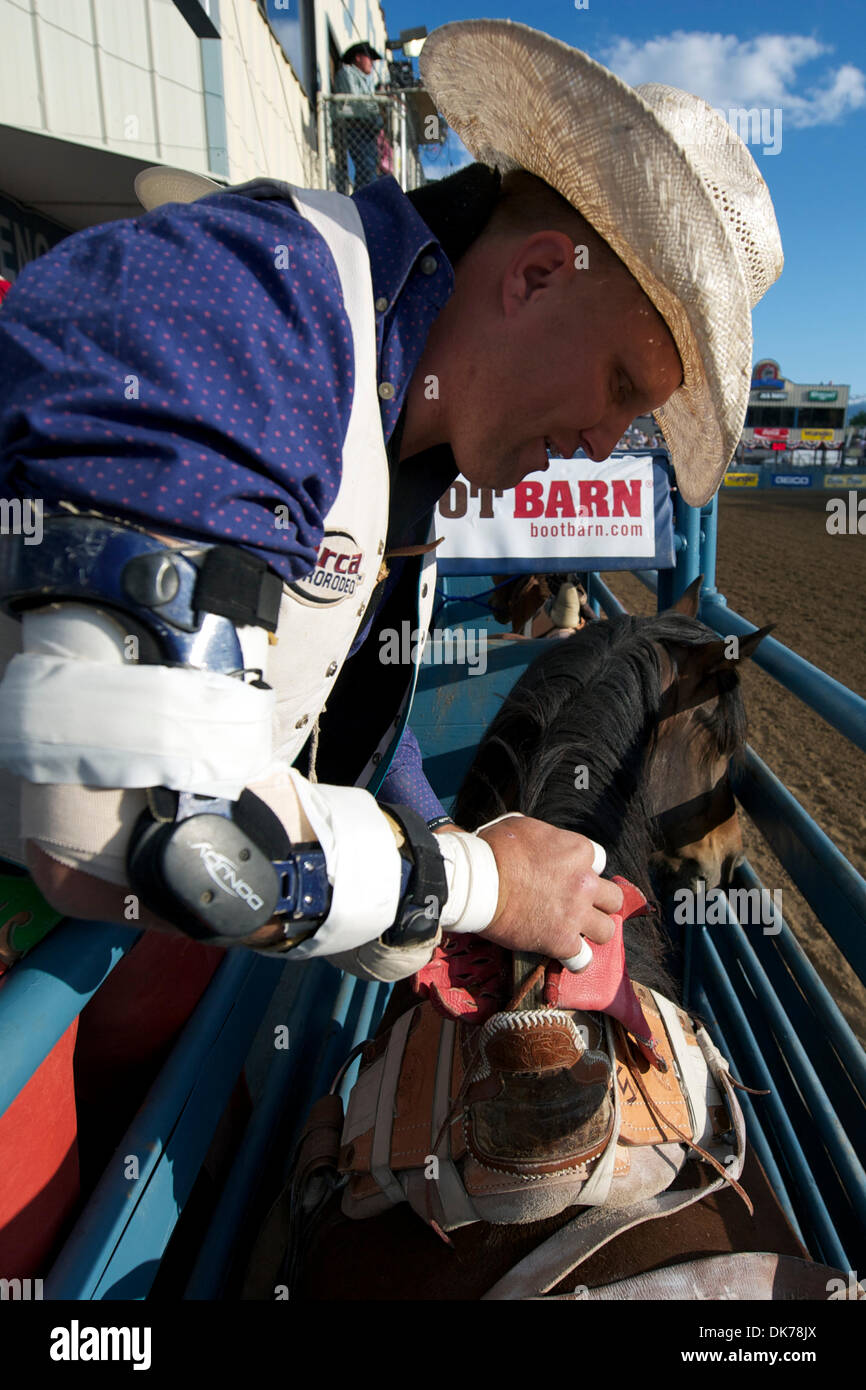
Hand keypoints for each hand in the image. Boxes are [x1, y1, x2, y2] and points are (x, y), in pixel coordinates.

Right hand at [475, 816, 622, 958]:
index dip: (585, 870)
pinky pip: (584, 959)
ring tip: (575, 931)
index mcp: (578, 850)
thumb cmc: (494, 850)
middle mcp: (585, 882)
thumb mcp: (523, 826)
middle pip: (613, 898)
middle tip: (580, 906)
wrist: (477, 882)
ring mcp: (576, 913)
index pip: (599, 862)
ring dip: (592, 931)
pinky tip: (564, 953)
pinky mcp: (562, 941)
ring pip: (607, 930)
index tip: (569, 878)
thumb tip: (540, 840)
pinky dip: (575, 959)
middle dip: (599, 902)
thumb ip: (545, 835)